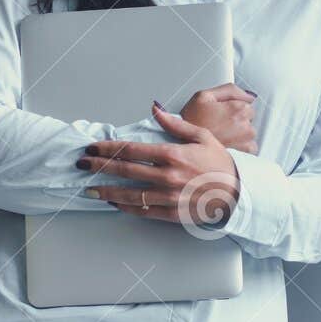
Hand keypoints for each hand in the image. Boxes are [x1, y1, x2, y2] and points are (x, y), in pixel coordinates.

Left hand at [75, 103, 241, 226]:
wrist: (239, 192)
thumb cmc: (220, 162)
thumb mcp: (201, 135)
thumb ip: (174, 123)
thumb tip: (154, 107)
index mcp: (172, 154)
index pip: (130, 150)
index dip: (107, 149)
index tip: (92, 148)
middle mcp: (167, 175)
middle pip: (124, 170)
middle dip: (98, 167)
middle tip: (81, 165)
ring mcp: (168, 196)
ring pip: (129, 193)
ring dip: (106, 191)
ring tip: (88, 189)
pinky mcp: (172, 213)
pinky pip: (143, 211)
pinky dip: (126, 207)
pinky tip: (114, 204)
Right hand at [180, 83, 257, 153]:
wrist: (184, 146)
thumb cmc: (191, 122)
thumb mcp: (204, 96)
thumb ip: (229, 90)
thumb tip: (249, 95)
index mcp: (238, 109)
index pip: (247, 103)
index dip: (231, 106)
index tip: (220, 112)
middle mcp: (246, 125)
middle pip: (249, 118)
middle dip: (236, 119)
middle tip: (218, 123)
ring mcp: (246, 141)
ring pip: (249, 132)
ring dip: (239, 132)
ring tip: (221, 134)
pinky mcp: (244, 154)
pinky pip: (250, 147)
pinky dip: (240, 146)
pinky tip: (226, 144)